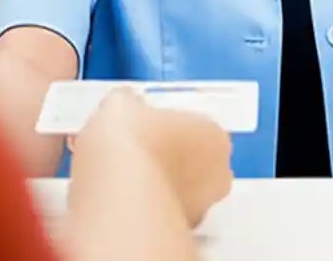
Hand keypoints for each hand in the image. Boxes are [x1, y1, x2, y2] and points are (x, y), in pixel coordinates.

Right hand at [68, 88, 233, 227]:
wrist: (116, 193)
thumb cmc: (131, 144)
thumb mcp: (121, 104)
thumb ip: (128, 102)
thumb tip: (124, 103)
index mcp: (216, 136)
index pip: (196, 128)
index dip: (168, 127)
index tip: (145, 128)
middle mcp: (217, 174)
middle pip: (192, 161)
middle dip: (165, 157)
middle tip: (132, 151)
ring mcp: (201, 206)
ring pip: (177, 190)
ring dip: (153, 183)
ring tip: (117, 175)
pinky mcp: (178, 230)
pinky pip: (160, 212)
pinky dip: (143, 205)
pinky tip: (117, 197)